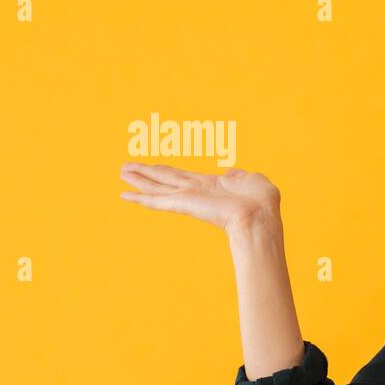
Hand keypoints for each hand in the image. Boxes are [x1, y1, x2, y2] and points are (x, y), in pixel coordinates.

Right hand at [118, 162, 280, 231]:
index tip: (155, 168)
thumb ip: (239, 175)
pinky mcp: (183, 204)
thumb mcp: (252, 180)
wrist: (260, 216)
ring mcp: (188, 198)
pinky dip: (140, 198)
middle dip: (147, 174)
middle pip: (165, 180)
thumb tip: (231, 172)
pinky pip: (157, 201)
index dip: (168, 172)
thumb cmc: (262, 201)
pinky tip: (124, 195)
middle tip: (126, 168)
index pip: (184, 177)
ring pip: (158, 187)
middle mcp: (197, 192)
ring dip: (139, 180)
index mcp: (212, 185)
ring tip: (122, 172)